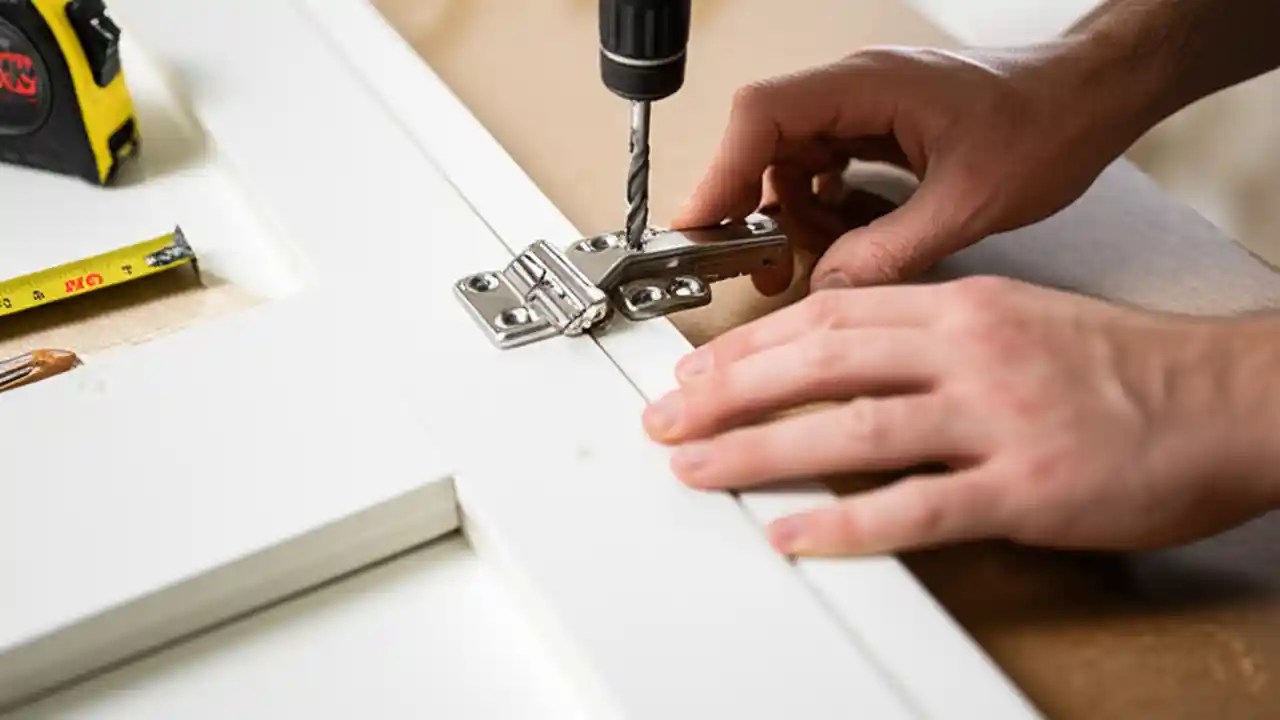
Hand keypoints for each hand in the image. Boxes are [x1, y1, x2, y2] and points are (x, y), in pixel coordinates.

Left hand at [642, 277, 1279, 555]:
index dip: (749, 345)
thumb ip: (928, 335)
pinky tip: (793, 533)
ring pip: (850, 429)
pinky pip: (916, 507)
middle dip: (728, 393)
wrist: (1226, 398)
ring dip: (761, 451)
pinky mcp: (1025, 486)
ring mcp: (994, 417)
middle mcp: (967, 351)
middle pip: (819, 363)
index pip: (828, 318)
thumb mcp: (1014, 319)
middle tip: (667, 420)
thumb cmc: (1123, 365)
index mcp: (961, 307)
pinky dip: (846, 523)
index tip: (697, 371)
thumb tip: (844, 363)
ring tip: (699, 469)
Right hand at [673, 43, 1161, 292]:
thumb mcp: (967, 203)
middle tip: (755, 262)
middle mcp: (856, 90)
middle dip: (752, 205)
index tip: (702, 225)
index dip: (721, 172)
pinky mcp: (877, 130)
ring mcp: (863, 108)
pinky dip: (822, 208)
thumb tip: (826, 287)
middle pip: (764, 140)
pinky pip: (822, 168)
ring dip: (792, 213)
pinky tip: (848, 237)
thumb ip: (889, 251)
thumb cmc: (1047, 124)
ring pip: (789, 160)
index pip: (763, 115)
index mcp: (870, 86)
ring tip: (816, 256)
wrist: (1092, 100)